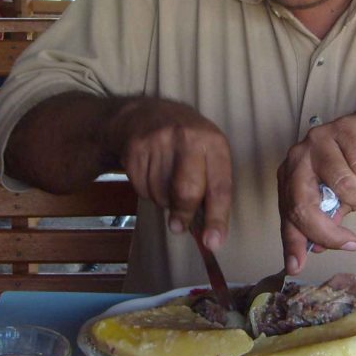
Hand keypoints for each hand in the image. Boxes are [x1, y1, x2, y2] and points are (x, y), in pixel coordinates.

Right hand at [116, 99, 232, 249]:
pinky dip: (147, 190)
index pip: (219, 186)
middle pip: (187, 192)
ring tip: (165, 180)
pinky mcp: (135, 149)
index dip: (217, 218)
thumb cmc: (185, 141)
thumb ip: (212, 187)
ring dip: (163, 200)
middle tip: (179, 226)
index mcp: (213, 141)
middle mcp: (188, 137)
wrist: (143, 114)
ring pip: (161, 194)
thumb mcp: (207, 152)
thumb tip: (211, 233)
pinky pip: (141, 188)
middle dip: (183, 215)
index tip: (213, 242)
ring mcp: (159, 142)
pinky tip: (150, 172)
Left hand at [276, 108, 355, 272]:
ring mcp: (318, 140)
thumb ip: (323, 220)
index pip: (288, 214)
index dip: (292, 242)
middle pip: (303, 203)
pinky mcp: (343, 128)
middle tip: (349, 242)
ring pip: (343, 185)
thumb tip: (315, 249)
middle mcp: (298, 157)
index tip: (295, 267)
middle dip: (326, 231)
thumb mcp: (336, 200)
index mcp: (291, 176)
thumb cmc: (354, 168)